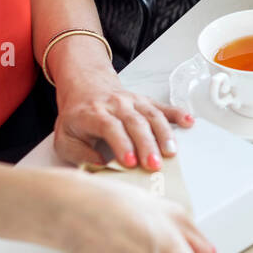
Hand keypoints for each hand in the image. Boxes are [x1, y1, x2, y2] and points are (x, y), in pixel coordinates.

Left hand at [52, 67, 192, 170]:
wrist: (85, 87)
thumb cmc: (76, 117)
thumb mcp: (64, 138)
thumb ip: (78, 154)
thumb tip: (99, 164)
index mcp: (93, 114)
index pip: (110, 127)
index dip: (121, 144)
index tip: (129, 161)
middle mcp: (115, 105)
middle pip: (135, 123)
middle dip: (146, 145)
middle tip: (154, 165)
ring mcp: (132, 101)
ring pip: (151, 115)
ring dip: (163, 134)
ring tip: (171, 152)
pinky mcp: (144, 101)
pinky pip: (162, 106)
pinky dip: (177, 114)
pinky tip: (188, 122)